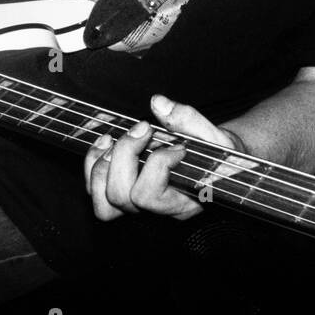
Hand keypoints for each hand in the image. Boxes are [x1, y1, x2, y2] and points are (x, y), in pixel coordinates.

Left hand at [83, 94, 249, 221]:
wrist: (222, 167)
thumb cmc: (222, 156)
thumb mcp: (217, 137)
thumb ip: (189, 120)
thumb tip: (157, 103)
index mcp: (183, 202)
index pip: (150, 196)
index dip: (156, 164)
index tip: (177, 144)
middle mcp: (158, 211)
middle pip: (122, 197)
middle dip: (124, 156)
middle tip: (143, 129)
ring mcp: (140, 207)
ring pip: (103, 205)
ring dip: (101, 166)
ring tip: (114, 139)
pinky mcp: (127, 194)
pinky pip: (96, 192)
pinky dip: (93, 165)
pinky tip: (106, 142)